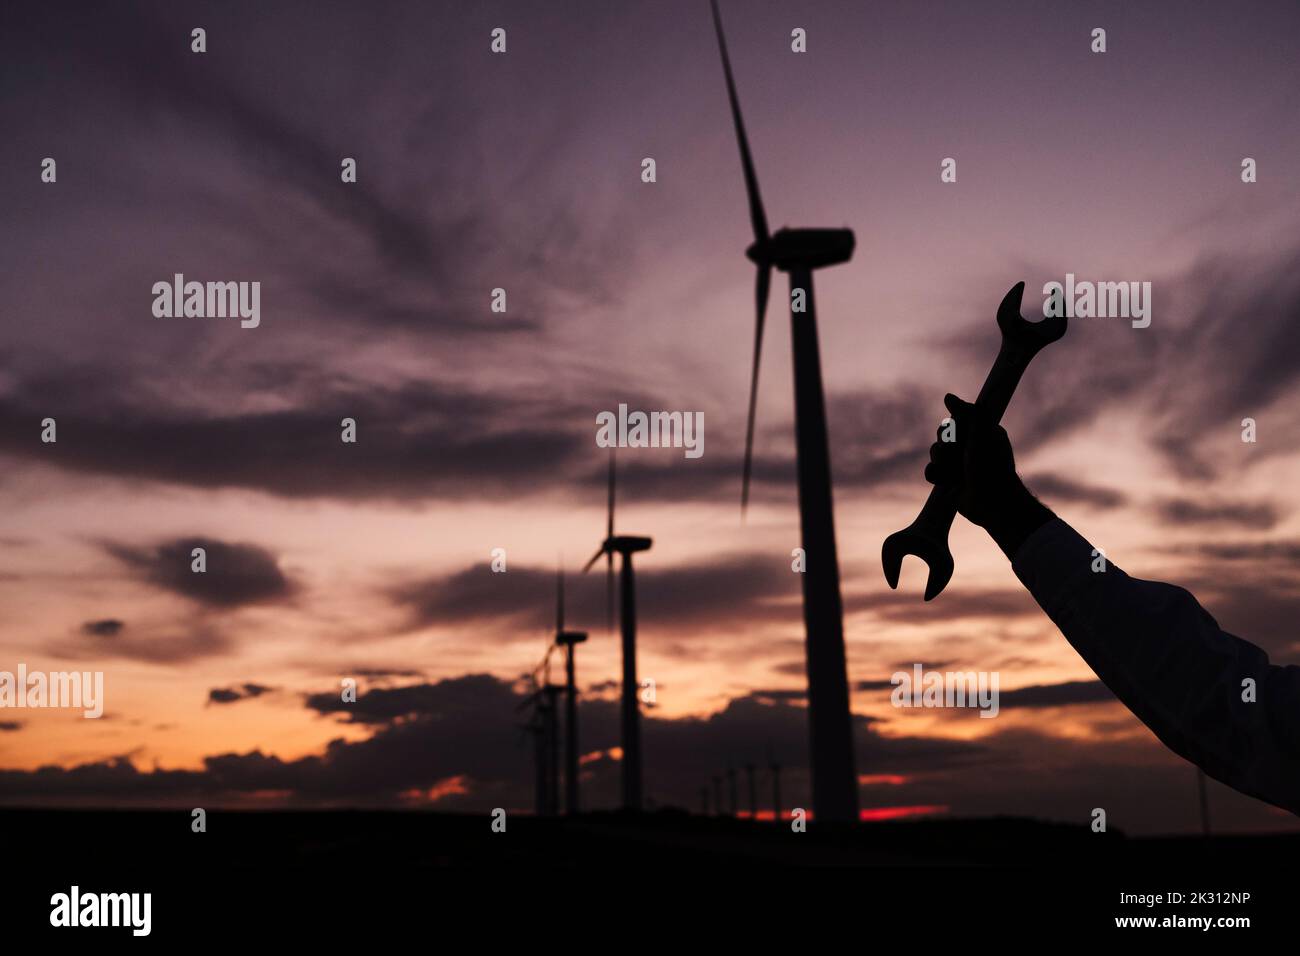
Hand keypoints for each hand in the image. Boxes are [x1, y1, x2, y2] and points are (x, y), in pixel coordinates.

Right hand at [925, 393, 1052, 556]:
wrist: (992, 503)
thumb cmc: (992, 468)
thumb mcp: (981, 434)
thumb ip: (967, 413)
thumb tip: (947, 397)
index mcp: (980, 431)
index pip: (956, 418)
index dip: (955, 427)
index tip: (964, 436)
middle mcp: (968, 445)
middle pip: (941, 434)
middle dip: (948, 445)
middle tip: (963, 455)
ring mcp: (957, 462)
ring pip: (934, 452)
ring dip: (944, 462)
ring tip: (958, 473)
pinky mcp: (948, 479)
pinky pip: (930, 471)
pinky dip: (938, 476)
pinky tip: (949, 483)